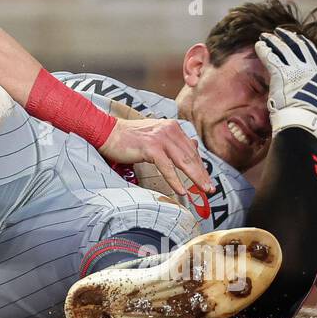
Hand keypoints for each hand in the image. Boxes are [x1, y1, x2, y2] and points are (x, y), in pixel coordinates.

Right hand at [97, 114, 213, 196]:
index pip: (191, 149)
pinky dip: (176, 180)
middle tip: (210, 188)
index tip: (207, 179)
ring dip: (195, 178)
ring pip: (183, 161)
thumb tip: (193, 146)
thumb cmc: (128, 137)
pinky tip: (183, 190)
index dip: (200, 166)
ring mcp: (160, 138)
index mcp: (172, 127)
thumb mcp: (155, 136)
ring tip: (203, 190)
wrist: (106, 132)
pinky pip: (167, 167)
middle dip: (201, 174)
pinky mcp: (150, 147)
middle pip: (190, 155)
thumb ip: (173, 141)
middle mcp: (169, 130)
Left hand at [255, 28, 316, 138]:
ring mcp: (294, 70)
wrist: (300, 121)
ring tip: (265, 36)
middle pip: (297, 47)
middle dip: (287, 37)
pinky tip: (258, 45)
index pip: (312, 53)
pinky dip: (264, 50)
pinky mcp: (280, 73)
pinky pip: (270, 57)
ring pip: (282, 49)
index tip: (298, 38)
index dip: (304, 44)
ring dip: (273, 41)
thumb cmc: (312, 116)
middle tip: (279, 31)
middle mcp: (308, 68)